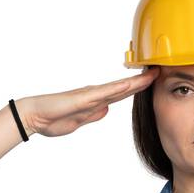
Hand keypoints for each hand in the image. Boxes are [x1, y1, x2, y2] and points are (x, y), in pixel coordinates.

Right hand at [18, 69, 158, 136]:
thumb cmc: (52, 119)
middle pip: (124, 88)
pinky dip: (117, 89)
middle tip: (160, 71)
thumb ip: (93, 114)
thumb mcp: (80, 121)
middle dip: (143, 81)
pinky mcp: (82, 99)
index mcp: (95, 101)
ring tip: (152, 74)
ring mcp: (89, 96)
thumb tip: (107, 109)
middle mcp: (94, 95)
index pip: (122, 94)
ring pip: (117, 88)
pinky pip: (103, 94)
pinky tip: (128, 85)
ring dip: (135, 82)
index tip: (153, 82)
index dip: (138, 88)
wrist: (33, 118)